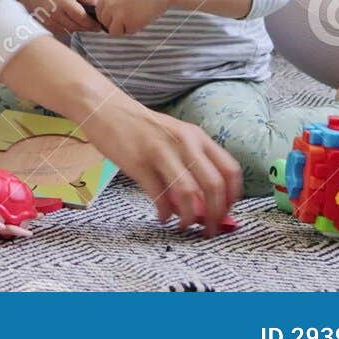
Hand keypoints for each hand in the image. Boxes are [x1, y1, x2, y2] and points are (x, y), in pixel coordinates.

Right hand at [0, 35, 240, 234]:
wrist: (106, 109)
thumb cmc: (142, 128)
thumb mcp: (174, 138)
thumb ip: (191, 164)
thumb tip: (205, 204)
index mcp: (197, 136)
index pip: (230, 170)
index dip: (233, 197)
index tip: (226, 213)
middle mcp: (184, 142)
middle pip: (213, 185)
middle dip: (216, 215)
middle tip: (210, 230)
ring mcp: (161, 151)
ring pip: (189, 193)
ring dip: (190, 217)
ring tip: (185, 226)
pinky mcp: (138, 162)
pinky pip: (159, 195)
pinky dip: (164, 212)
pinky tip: (162, 217)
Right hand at [14, 0, 102, 34]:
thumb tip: (99, 5)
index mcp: (63, 2)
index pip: (81, 18)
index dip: (92, 24)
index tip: (98, 25)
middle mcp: (55, 13)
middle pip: (76, 26)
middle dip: (86, 27)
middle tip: (93, 26)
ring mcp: (48, 21)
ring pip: (68, 31)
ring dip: (77, 29)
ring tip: (81, 23)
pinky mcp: (44, 25)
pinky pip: (60, 32)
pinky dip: (67, 29)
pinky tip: (69, 22)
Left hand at [96, 0, 174, 35]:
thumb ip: (112, 0)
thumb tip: (107, 16)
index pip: (99, 11)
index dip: (109, 16)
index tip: (119, 16)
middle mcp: (109, 3)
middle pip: (104, 22)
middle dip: (114, 23)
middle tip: (129, 18)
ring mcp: (117, 13)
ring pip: (112, 30)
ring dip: (123, 28)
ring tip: (135, 18)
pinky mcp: (127, 22)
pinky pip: (126, 32)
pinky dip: (133, 29)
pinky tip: (141, 18)